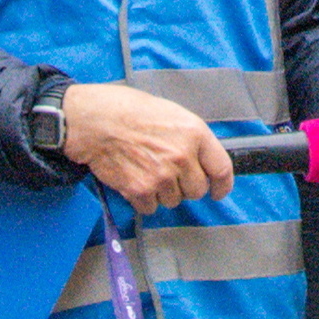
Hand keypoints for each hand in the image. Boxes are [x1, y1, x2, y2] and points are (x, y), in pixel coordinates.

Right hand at [59, 83, 232, 214]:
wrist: (95, 120)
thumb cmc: (129, 110)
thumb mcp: (171, 113)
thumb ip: (191, 137)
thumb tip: (201, 159)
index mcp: (195, 133)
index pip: (222, 169)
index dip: (222, 185)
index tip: (218, 190)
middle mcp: (182, 157)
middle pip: (197, 190)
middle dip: (185, 185)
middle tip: (169, 172)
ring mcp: (162, 176)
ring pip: (174, 200)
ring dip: (163, 192)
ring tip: (147, 170)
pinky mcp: (140, 190)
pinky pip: (151, 207)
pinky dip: (143, 199)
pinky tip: (135, 179)